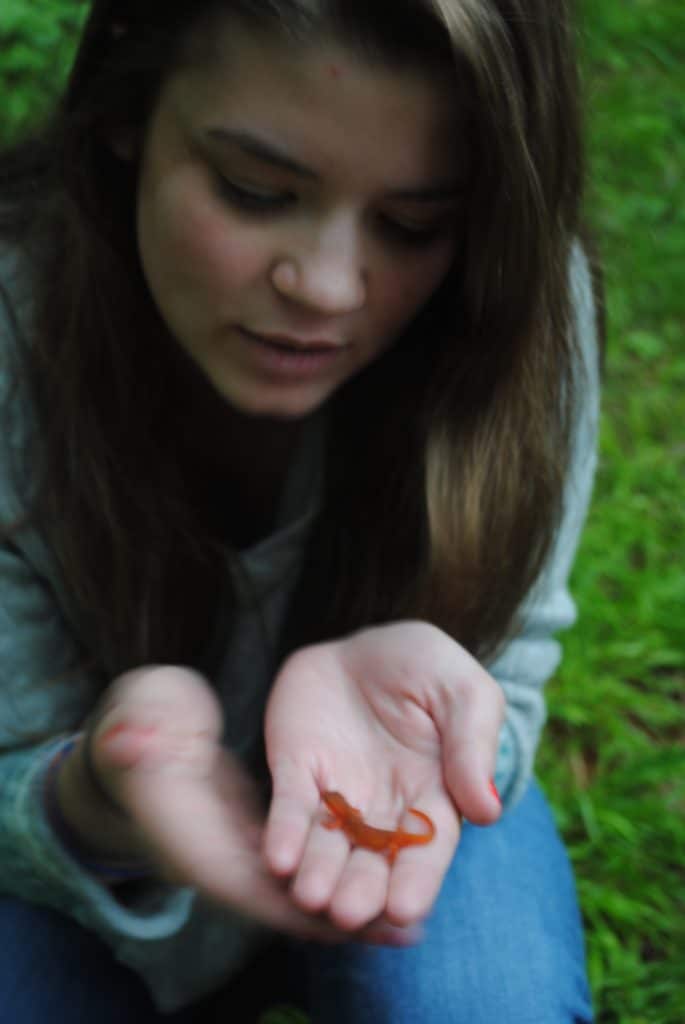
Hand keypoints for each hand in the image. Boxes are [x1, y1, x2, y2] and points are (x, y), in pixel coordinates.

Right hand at [64, 667, 404, 943]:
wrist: (147, 725)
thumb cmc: (137, 723)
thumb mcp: (134, 725)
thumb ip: (133, 735)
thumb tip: (129, 742)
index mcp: (185, 839)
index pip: (244, 885)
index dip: (297, 908)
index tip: (352, 919)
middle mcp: (218, 858)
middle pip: (286, 898)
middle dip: (342, 912)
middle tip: (407, 923)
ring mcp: (243, 848)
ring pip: (307, 879)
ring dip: (352, 890)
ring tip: (413, 908)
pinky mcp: (265, 829)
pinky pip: (314, 854)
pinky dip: (348, 862)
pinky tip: (392, 862)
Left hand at [263, 621, 504, 933]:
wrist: (367, 643)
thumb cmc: (427, 667)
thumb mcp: (463, 691)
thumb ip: (473, 745)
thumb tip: (487, 811)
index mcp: (434, 795)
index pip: (428, 848)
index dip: (417, 880)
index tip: (405, 910)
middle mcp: (383, 807)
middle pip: (373, 859)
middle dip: (360, 888)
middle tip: (348, 912)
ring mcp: (338, 792)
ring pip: (327, 844)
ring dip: (317, 872)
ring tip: (309, 896)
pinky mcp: (296, 771)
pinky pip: (289, 807)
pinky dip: (283, 833)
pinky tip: (276, 858)